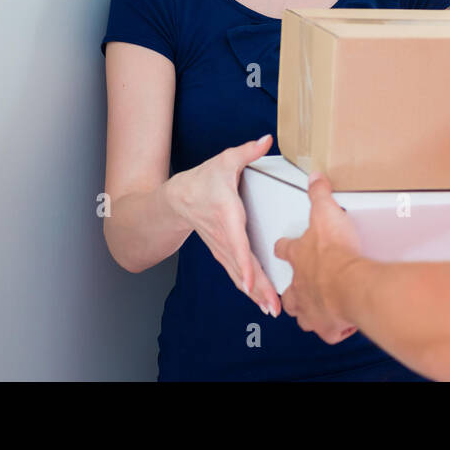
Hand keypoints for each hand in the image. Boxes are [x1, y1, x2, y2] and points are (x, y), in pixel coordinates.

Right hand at [164, 134, 280, 316]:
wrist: (176, 200)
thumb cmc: (202, 181)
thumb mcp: (224, 161)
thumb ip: (247, 152)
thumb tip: (266, 139)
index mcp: (225, 214)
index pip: (235, 241)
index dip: (243, 262)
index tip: (250, 281)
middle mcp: (224, 236)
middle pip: (241, 266)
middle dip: (258, 288)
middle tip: (274, 306)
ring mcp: (222, 247)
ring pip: (240, 274)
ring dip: (256, 294)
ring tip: (273, 310)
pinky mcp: (224, 253)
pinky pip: (238, 273)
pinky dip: (250, 289)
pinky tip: (262, 302)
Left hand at [274, 172, 362, 343]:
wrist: (349, 284)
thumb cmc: (335, 253)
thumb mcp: (326, 213)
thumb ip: (320, 195)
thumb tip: (315, 178)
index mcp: (298, 256)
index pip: (284, 249)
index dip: (284, 246)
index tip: (284, 246)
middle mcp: (300, 284)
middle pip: (289, 289)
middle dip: (293, 288)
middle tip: (302, 284)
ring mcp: (311, 307)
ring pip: (302, 312)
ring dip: (309, 310)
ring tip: (318, 306)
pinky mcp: (326, 325)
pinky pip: (328, 330)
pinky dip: (334, 328)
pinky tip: (341, 325)